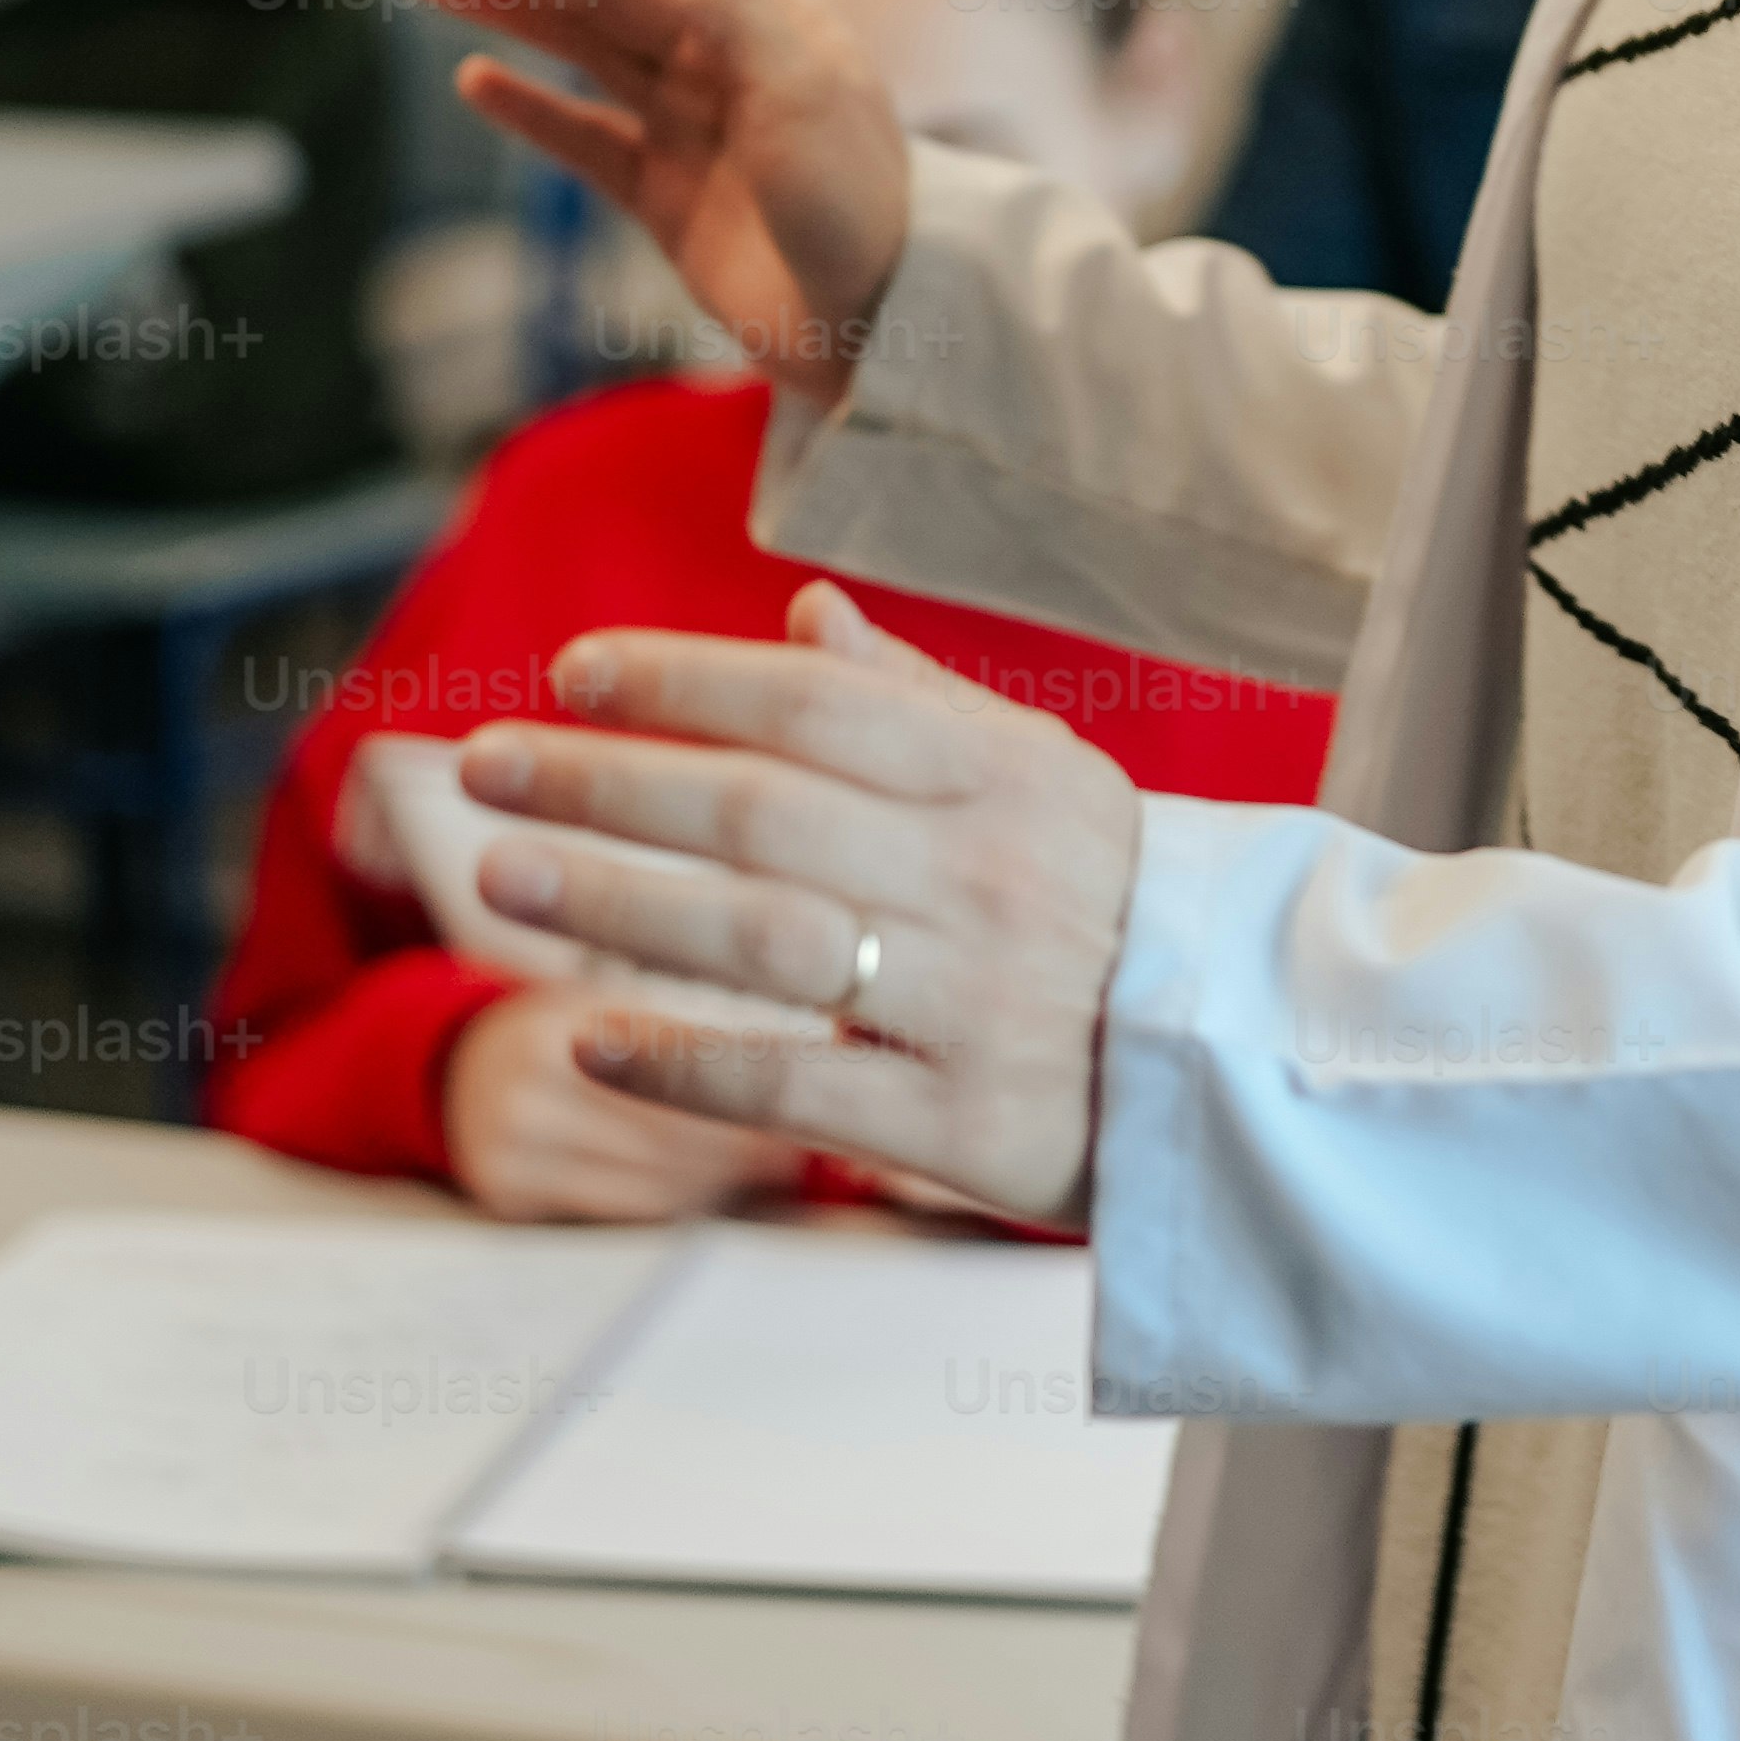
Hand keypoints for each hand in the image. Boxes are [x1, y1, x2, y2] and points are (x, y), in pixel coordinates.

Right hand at [410, 0, 912, 412]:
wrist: (878, 327)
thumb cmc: (857, 198)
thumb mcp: (802, 84)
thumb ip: (718, 3)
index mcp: (769, 13)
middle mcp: (726, 59)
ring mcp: (692, 128)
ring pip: (583, 52)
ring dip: (509, 13)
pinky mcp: (666, 199)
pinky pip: (583, 141)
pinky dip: (530, 111)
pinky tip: (476, 80)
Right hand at [435, 984, 778, 1224]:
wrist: (459, 1066)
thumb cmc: (570, 1026)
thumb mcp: (612, 998)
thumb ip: (687, 1026)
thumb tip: (805, 1057)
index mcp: (561, 1017)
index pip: (673, 1058)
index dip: (748, 1078)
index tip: (813, 1090)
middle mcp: (526, 1080)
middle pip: (666, 1128)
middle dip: (746, 1141)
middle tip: (809, 1144)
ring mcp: (509, 1144)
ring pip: (649, 1179)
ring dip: (722, 1179)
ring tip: (779, 1169)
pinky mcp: (507, 1194)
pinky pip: (617, 1208)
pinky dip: (677, 1202)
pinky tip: (718, 1189)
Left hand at [457, 586, 1138, 1228]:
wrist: (1256, 1071)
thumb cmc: (1118, 906)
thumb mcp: (1049, 780)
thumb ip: (921, 700)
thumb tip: (807, 612)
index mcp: (1008, 778)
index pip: (817, 705)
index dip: (686, 681)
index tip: (571, 673)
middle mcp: (989, 878)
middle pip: (762, 814)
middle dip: (609, 784)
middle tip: (483, 768)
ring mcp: (976, 1004)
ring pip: (761, 941)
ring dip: (617, 906)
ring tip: (503, 880)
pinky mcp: (963, 1128)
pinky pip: (797, 1088)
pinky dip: (684, 1062)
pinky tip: (591, 1035)